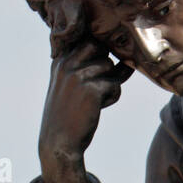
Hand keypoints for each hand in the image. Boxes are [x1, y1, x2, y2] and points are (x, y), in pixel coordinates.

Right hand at [38, 40, 132, 182]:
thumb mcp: (72, 85)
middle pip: (100, 47)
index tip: (98, 68)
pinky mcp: (91, 90)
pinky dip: (112, 97)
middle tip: (101, 82)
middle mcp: (67, 63)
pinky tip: (98, 107)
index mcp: (60, 60)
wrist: (59, 143)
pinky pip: (115, 86)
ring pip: (109, 67)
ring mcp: (78, 75)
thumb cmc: (70, 114)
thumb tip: (123, 58)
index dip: (99, 50)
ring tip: (97, 100)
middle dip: (106, 63)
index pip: (86, 39)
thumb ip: (90, 67)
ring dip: (110, 84)